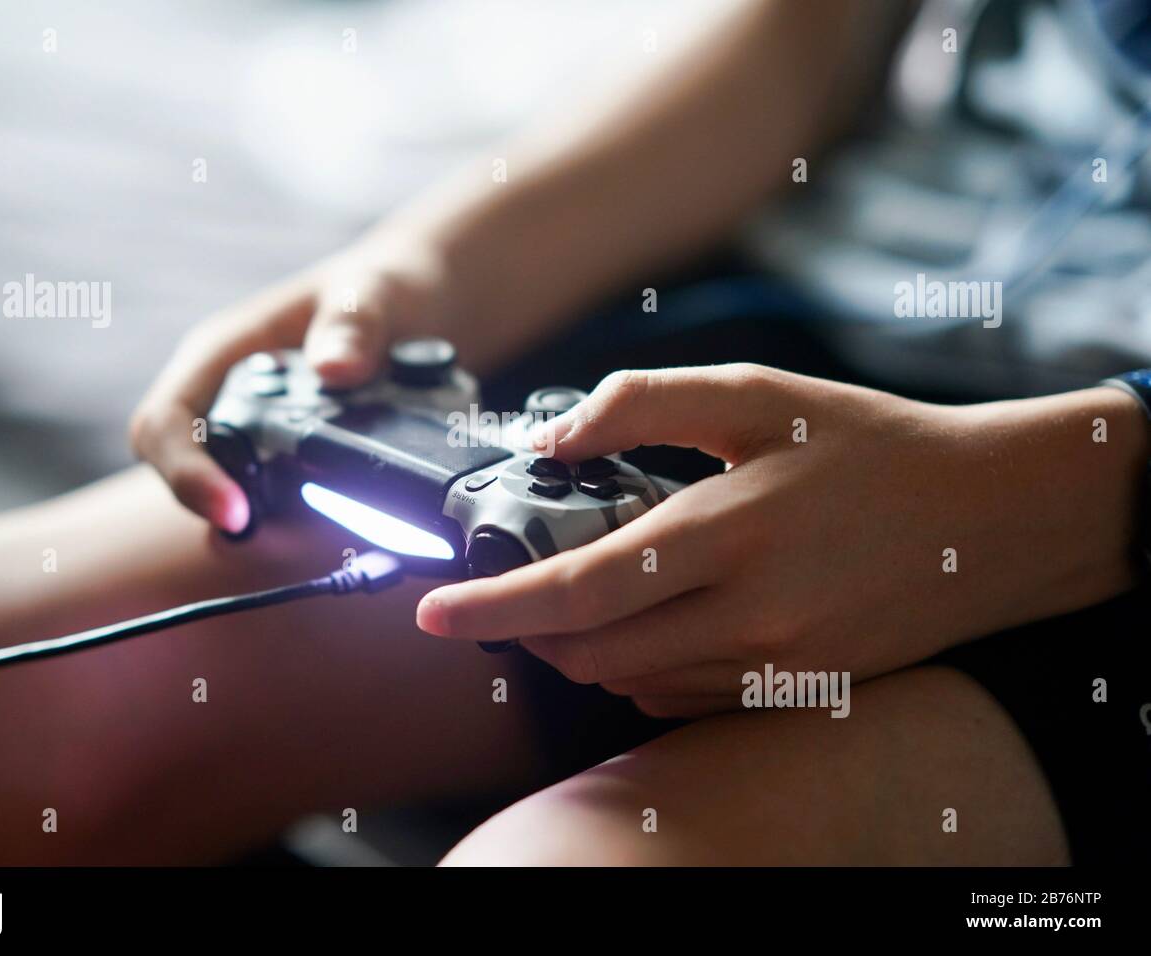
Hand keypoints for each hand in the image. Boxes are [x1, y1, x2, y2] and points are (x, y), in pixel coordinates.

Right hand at [129, 237, 455, 531]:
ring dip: (276, 521)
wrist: (413, 301)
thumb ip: (355, 324)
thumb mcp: (374, 293)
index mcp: (221, 353)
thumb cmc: (379, 288)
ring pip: (237, 495)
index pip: (167, 421)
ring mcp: (256, 432)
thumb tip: (332, 369)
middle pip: (190, 472)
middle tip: (295, 540)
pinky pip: (282, 503)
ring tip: (336, 530)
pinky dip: (311, 520)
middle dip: (229, 511)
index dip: (186, 472)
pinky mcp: (290, 460)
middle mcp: (226, 398)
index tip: (234, 512)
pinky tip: (356, 521)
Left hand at [417, 365, 1148, 717]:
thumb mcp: (757, 394)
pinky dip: (643, 667)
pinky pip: (685, 698)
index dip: (493, 607)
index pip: (578, 589)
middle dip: (528, 629)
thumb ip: (643, 403)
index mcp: (727, 532)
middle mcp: (748, 616)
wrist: (990, 518)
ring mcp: (776, 665)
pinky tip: (656, 619)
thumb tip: (552, 438)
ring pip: (632, 682)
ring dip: (584, 646)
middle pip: (591, 652)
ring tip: (586, 593)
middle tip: (508, 590)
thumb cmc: (870, 445)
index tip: (431, 615)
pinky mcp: (798, 690)